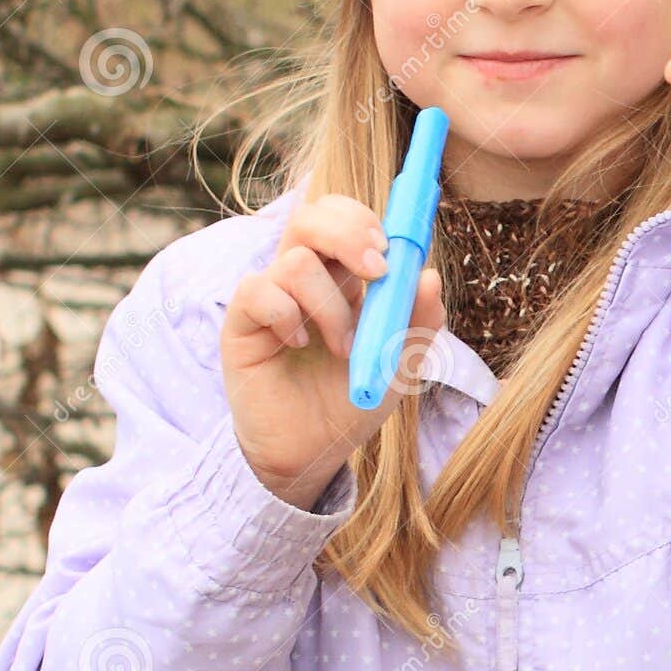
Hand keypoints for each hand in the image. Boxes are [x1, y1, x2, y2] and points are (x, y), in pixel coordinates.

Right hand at [220, 194, 446, 506]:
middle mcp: (303, 278)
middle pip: (312, 217)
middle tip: (377, 270)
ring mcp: (270, 296)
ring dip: (331, 306)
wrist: (313, 454)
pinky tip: (298, 346)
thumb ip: (418, 322)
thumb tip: (428, 276)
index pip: (344, 218)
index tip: (392, 247)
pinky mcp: (241, 322)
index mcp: (342, 277)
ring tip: (343, 349)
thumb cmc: (352, 402)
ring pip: (297, 261)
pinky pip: (259, 292)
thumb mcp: (399, 364)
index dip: (365, 219)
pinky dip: (288, 317)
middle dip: (348, 232)